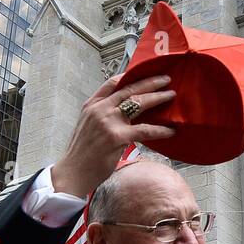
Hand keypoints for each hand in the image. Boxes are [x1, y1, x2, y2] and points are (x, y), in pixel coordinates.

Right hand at [49, 74, 176, 198]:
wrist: (73, 172)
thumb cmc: (82, 153)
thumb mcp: (88, 126)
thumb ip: (103, 116)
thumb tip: (124, 113)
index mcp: (92, 105)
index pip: (113, 83)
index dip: (131, 75)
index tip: (145, 71)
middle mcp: (99, 109)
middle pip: (129, 89)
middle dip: (150, 82)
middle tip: (166, 79)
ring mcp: (108, 122)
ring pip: (138, 103)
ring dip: (157, 98)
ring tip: (170, 95)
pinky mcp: (116, 137)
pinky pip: (144, 130)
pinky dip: (159, 130)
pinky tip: (170, 131)